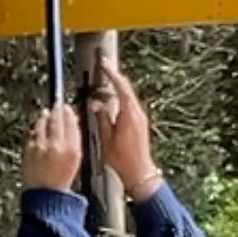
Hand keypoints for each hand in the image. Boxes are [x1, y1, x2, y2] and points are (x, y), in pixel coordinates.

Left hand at [23, 104, 82, 191]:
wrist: (45, 195)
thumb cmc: (61, 181)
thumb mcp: (75, 161)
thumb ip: (74, 141)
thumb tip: (72, 124)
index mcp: (72, 149)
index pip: (70, 123)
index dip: (68, 113)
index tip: (66, 108)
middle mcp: (56, 145)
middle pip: (56, 120)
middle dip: (56, 111)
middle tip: (57, 107)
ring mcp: (40, 146)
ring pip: (42, 124)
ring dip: (45, 117)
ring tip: (46, 113)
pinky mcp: (29, 149)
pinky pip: (33, 133)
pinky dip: (36, 128)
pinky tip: (37, 128)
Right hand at [92, 60, 160, 197]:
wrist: (139, 172)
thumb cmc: (123, 159)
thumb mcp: (106, 138)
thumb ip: (101, 118)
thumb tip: (96, 104)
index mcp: (129, 114)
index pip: (121, 87)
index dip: (112, 73)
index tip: (104, 63)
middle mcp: (138, 113)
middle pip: (126, 88)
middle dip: (115, 76)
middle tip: (104, 67)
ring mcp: (140, 118)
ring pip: (128, 96)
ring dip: (118, 87)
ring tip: (106, 80)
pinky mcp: (140, 123)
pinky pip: (130, 104)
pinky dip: (121, 97)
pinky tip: (113, 99)